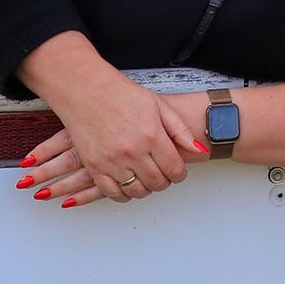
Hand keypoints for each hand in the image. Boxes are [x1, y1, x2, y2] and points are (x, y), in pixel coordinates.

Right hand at [29, 81, 202, 206]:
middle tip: (162, 173)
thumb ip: (180, 130)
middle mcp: (133, 151)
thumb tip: (199, 150)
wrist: (85, 89)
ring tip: (145, 177)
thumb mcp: (158, 105)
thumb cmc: (121, 94)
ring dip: (145, 189)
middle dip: (164, 181)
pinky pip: (112, 193)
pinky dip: (123, 194)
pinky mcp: (94, 166)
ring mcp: (112, 161)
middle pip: (157, 183)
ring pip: (137, 191)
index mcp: (152, 135)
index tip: (177, 171)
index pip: (174, 169)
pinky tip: (127, 184)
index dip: (180, 174)